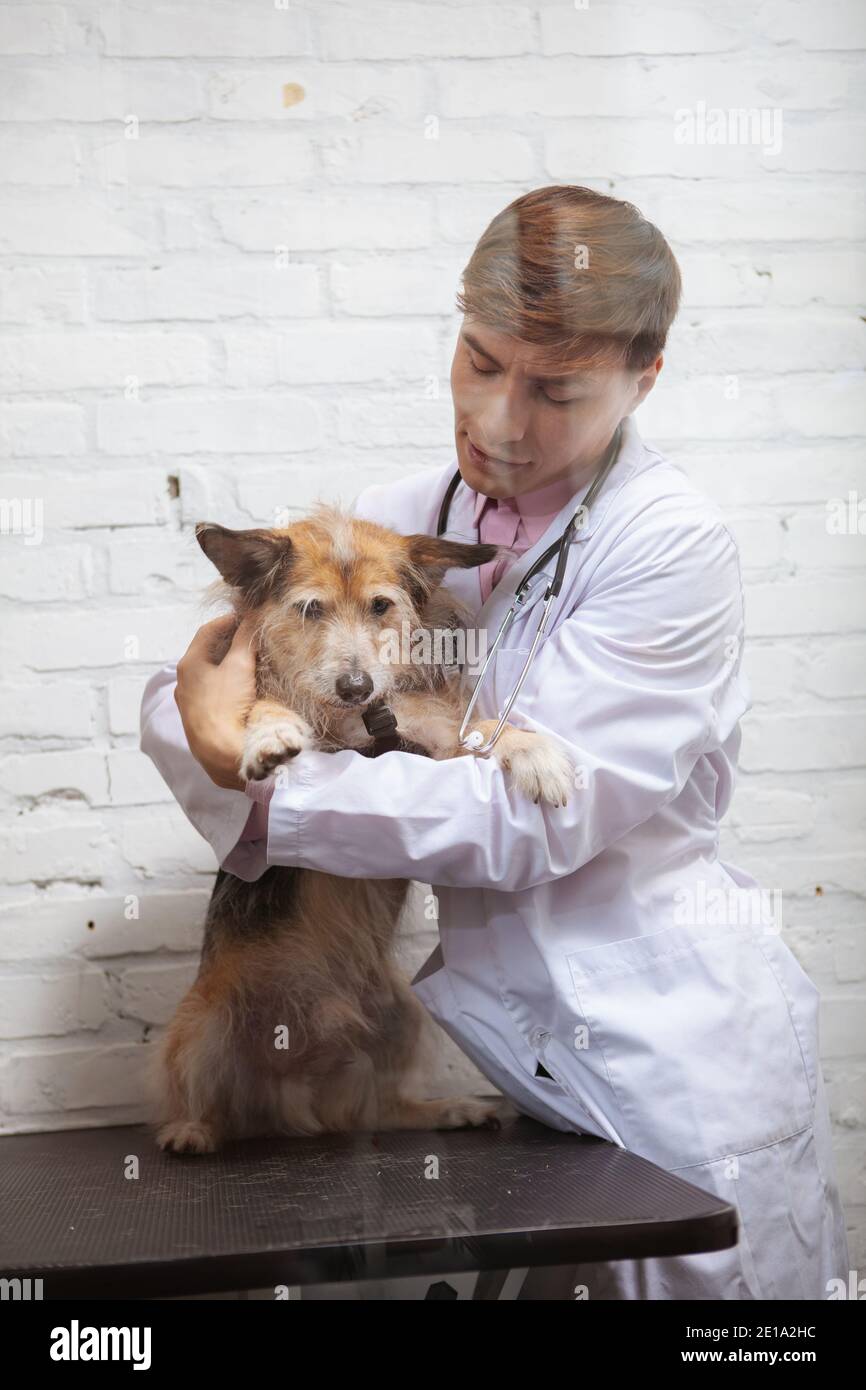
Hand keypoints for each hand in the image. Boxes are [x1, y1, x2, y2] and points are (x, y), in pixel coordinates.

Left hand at [175, 614, 256, 791]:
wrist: (220, 753)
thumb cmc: (226, 704)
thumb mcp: (239, 665)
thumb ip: (245, 638)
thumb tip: (252, 615)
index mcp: (189, 663)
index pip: (208, 630)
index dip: (230, 620)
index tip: (250, 617)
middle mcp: (184, 680)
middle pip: (208, 651)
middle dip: (231, 642)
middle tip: (254, 638)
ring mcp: (190, 701)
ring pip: (211, 673)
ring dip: (230, 663)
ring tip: (253, 661)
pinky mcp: (200, 718)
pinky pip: (214, 691)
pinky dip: (228, 683)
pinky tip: (244, 688)